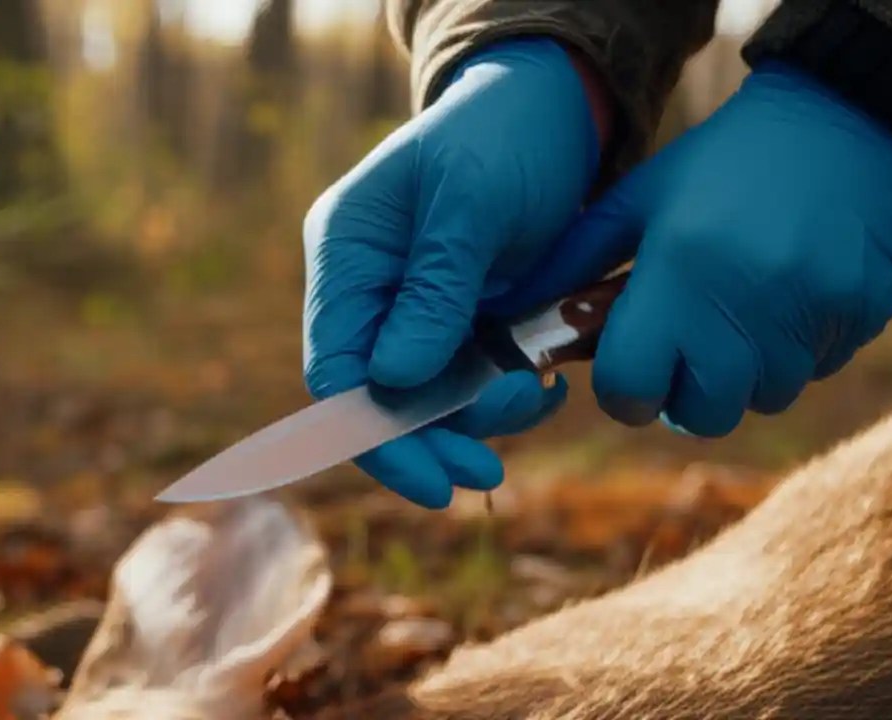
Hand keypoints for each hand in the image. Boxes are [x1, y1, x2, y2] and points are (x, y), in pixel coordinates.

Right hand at [303, 39, 599, 507]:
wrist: (554, 108)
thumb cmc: (504, 134)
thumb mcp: (473, 202)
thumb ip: (434, 289)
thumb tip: (394, 380)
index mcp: (348, 253)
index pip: (336, 370)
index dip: (372, 437)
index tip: (432, 481)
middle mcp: (372, 289)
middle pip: (379, 399)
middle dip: (431, 442)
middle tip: (487, 474)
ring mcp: (418, 307)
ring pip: (431, 400)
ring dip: (480, 420)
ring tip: (536, 398)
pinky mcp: (463, 317)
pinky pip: (473, 381)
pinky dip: (507, 396)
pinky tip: (546, 385)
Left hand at [490, 60, 891, 435]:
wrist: (843, 114)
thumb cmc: (724, 161)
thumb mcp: (640, 197)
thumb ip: (575, 262)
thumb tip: (516, 314)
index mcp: (678, 271)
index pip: (632, 390)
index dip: (625, 388)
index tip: (633, 364)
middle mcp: (745, 303)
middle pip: (703, 414)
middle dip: (686, 393)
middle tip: (690, 344)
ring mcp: (810, 314)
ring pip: (764, 398)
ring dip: (746, 372)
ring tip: (744, 308)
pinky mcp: (862, 314)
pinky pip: (817, 369)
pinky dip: (798, 349)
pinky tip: (793, 293)